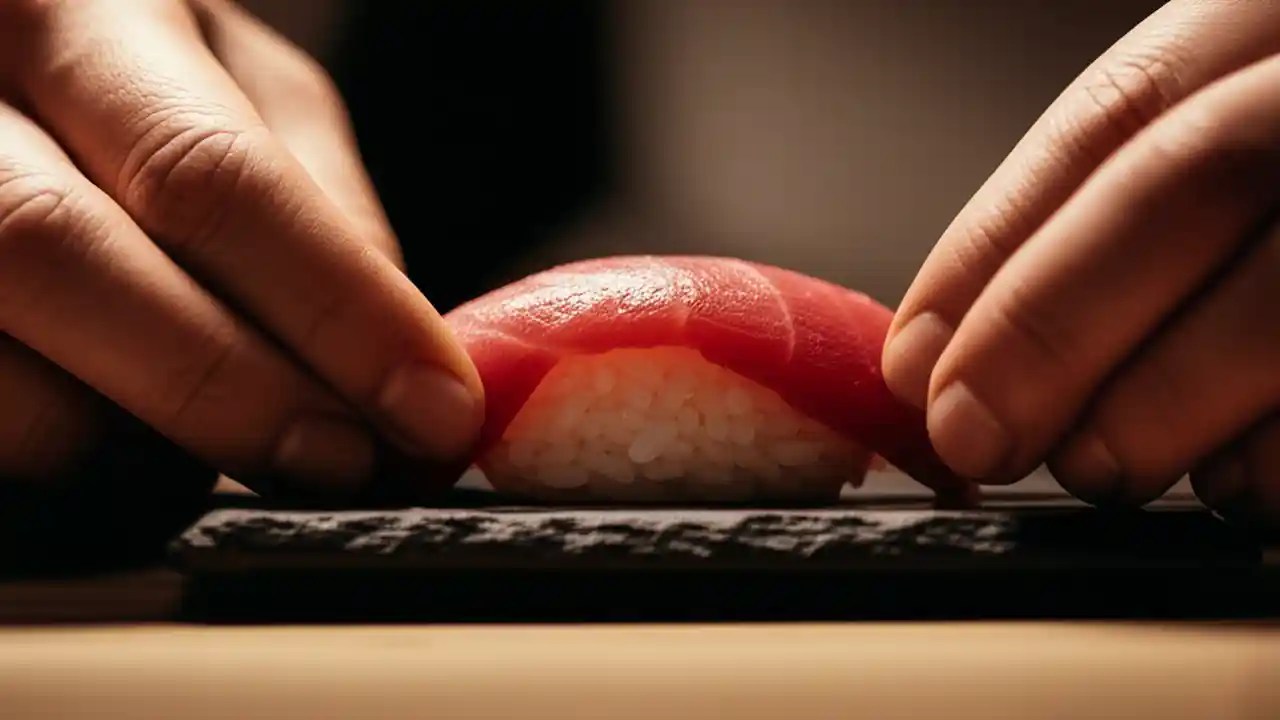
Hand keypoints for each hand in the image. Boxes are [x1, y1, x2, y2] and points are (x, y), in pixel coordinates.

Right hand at [0, 0, 482, 502]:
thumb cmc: (128, 72)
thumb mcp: (235, 88)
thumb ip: (317, 205)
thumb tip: (401, 359)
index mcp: (82, 11)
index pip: (209, 174)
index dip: (333, 310)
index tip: (430, 411)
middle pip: (63, 252)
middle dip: (226, 387)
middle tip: (333, 460)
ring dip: (114, 430)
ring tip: (197, 442)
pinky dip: (45, 437)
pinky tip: (101, 431)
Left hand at [881, 0, 1279, 525]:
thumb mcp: (1245, 137)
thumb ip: (1113, 215)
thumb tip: (945, 344)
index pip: (1119, 116)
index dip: (998, 250)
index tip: (920, 364)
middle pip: (1193, 177)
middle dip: (1054, 325)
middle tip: (977, 434)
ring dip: (1164, 403)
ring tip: (1099, 464)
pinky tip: (1240, 485)